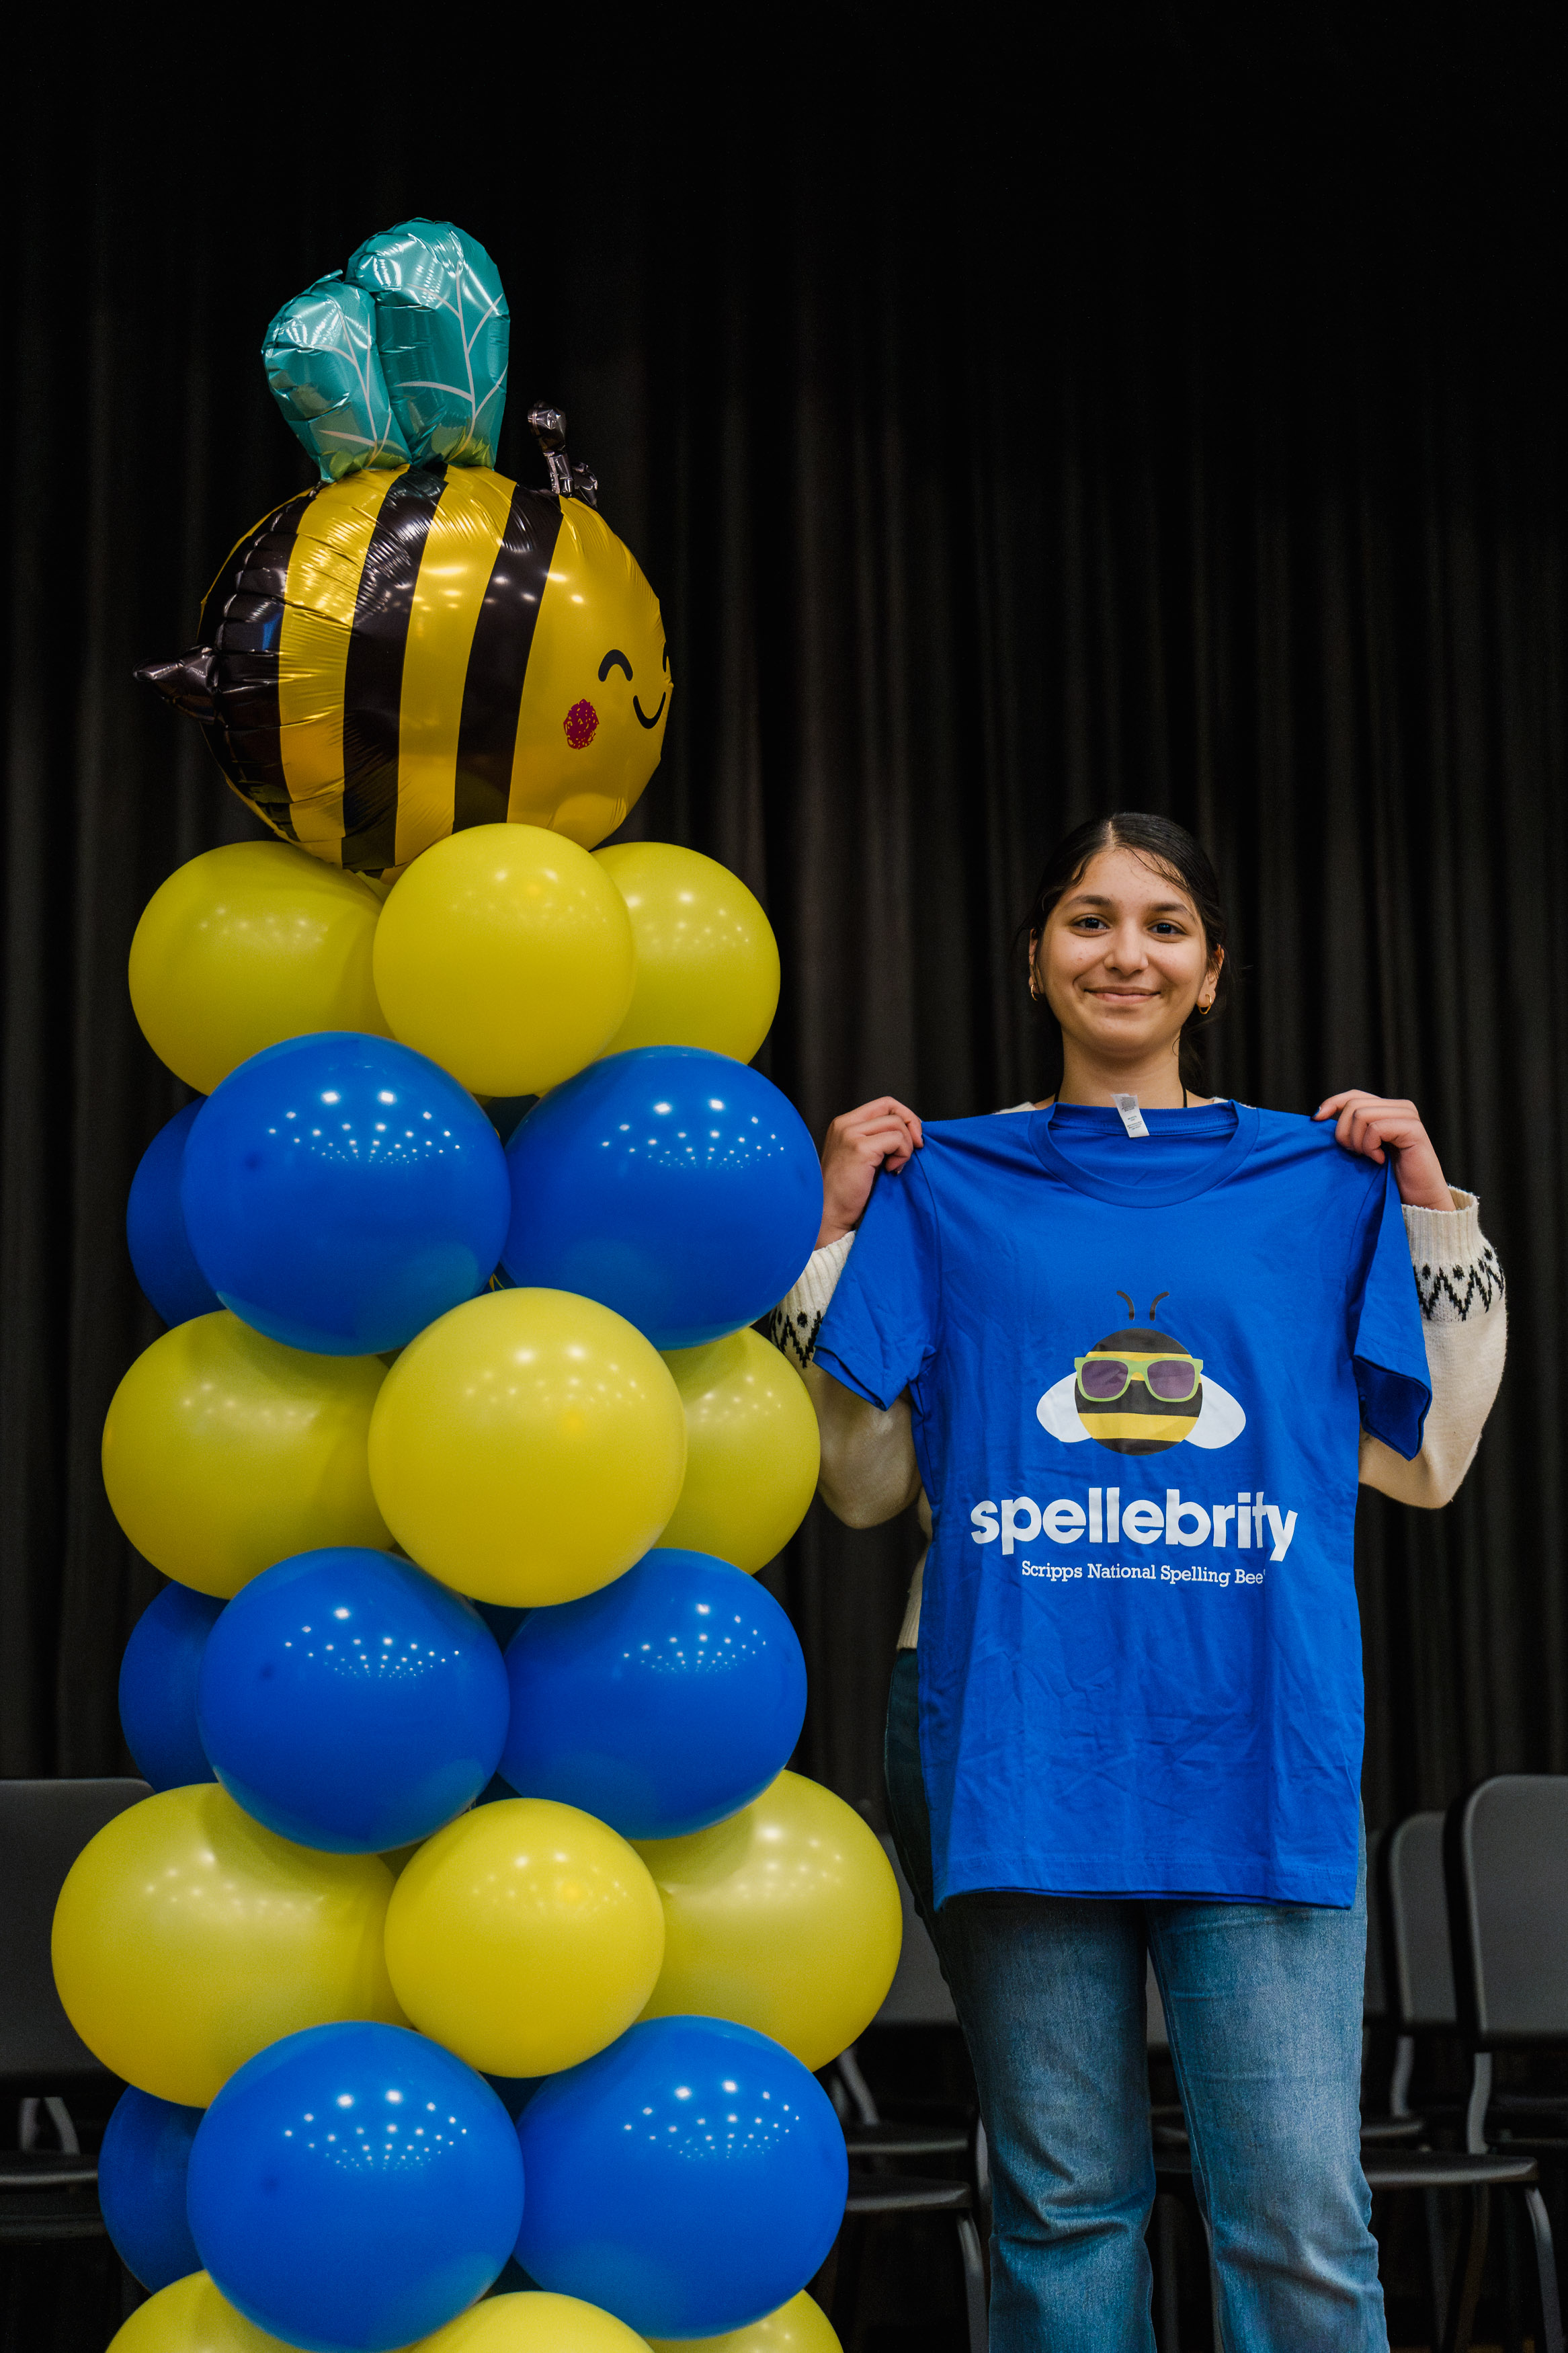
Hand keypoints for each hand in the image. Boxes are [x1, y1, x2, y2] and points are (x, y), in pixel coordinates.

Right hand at [817, 1097, 923, 1246]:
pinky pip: (896, 1140)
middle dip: (911, 1126)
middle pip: (891, 1108)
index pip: (883, 1104)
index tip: (913, 1138)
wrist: (830, 1214)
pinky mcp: (860, 1149)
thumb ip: (879, 1138)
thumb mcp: (862, 1156)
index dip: (904, 1116)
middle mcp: (844, 1124)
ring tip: (895, 1167)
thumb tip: (912, 1130)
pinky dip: (902, 1155)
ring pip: (896, 1124)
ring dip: (905, 1147)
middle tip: (917, 1147)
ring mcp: (850, 1134)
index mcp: (843, 1124)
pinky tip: (891, 1171)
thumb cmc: (849, 1191)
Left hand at [1314, 1090, 1451, 1209]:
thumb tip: (1319, 1116)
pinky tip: (1380, 1160)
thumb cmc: (1389, 1177)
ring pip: (1361, 1114)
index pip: (1354, 1095)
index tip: (1316, 1120)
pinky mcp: (1413, 1128)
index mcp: (1388, 1109)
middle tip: (1355, 1154)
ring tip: (1369, 1158)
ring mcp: (1408, 1115)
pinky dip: (1370, 1147)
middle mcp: (1400, 1107)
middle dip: (1344, 1131)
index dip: (1332, 1104)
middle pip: (1354, 1104)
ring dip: (1358, 1142)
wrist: (1418, 1199)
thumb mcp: (1364, 1148)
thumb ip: (1352, 1129)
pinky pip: (1375, 1128)